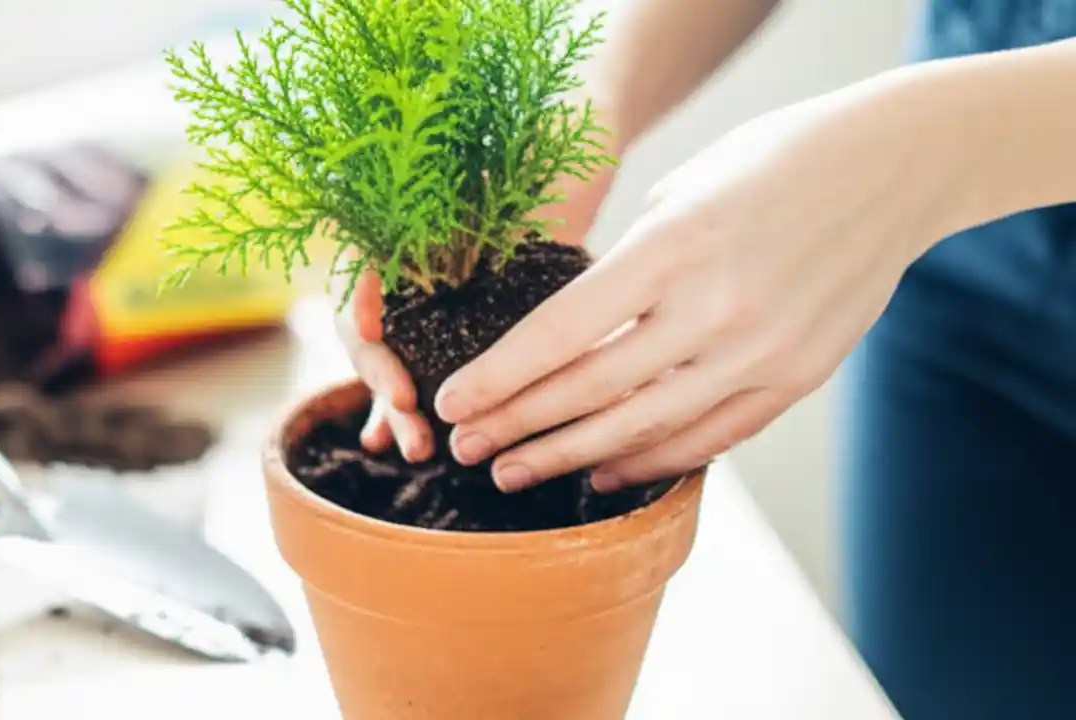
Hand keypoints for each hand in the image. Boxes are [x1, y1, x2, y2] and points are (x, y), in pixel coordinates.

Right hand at [337, 138, 618, 460]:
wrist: (579, 135)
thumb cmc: (533, 133)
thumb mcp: (494, 156)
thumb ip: (456, 199)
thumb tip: (406, 264)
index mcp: (398, 228)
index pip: (357, 277)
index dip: (359, 312)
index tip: (371, 334)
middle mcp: (410, 267)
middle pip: (375, 338)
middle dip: (385, 387)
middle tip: (413, 429)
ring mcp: (440, 298)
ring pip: (402, 362)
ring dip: (400, 412)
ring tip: (421, 451)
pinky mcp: (478, 323)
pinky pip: (439, 371)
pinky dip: (417, 408)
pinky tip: (406, 442)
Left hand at [436, 72, 968, 491]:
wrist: (890, 167)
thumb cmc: (769, 162)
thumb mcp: (679, 190)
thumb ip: (626, 269)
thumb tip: (567, 338)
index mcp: (673, 246)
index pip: (562, 332)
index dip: (500, 377)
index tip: (452, 405)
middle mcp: (715, 308)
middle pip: (591, 390)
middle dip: (517, 425)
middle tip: (466, 449)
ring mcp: (761, 352)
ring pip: (644, 427)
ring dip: (568, 457)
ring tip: (514, 472)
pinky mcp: (796, 379)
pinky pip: (709, 438)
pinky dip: (650, 462)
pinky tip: (603, 474)